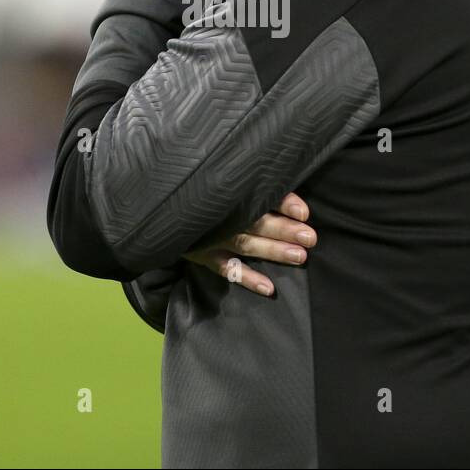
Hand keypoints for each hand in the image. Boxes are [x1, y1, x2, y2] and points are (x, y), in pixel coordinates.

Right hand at [182, 193, 314, 297]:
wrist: (160, 207)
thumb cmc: (200, 191)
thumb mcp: (220, 181)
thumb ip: (248, 181)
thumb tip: (287, 187)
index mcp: (230, 192)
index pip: (259, 195)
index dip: (283, 202)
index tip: (304, 212)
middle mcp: (222, 215)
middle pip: (257, 221)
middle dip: (284, 230)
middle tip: (310, 238)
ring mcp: (213, 237)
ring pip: (246, 244)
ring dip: (273, 250)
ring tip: (300, 256)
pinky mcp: (204, 254)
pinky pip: (227, 269)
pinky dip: (248, 279)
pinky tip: (269, 288)